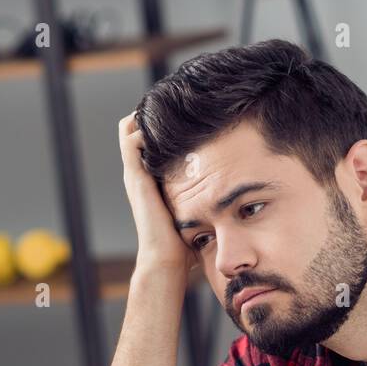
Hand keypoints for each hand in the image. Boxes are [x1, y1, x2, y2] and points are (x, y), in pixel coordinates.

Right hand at [118, 111, 195, 274]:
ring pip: (130, 128)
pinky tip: (166, 124)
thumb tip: (236, 202)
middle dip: (158, 114)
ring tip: (172, 107)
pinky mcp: (134, 177)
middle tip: (182, 105)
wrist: (165, 260)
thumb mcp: (198, 215)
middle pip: (137, 129)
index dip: (169, 127)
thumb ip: (208, 203)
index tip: (191, 116)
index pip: (153, 143)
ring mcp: (134, 174)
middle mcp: (140, 175)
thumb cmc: (183, 246)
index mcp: (153, 182)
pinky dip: (141, 126)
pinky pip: (129, 139)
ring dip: (148, 115)